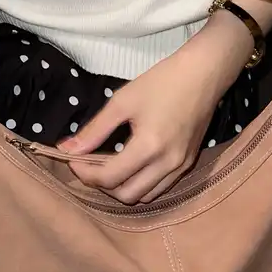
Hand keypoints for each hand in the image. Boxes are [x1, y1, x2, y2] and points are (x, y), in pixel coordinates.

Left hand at [59, 10, 254, 203]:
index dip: (85, 173)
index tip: (73, 159)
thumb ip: (94, 130)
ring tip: (109, 168)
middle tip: (89, 166)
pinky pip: (161, 188)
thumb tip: (67, 149)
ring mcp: (181, 167)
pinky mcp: (188, 164)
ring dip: (122, 188)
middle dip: (102, 185)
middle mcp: (167, 164)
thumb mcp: (122, 101)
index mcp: (149, 147)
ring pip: (145, 197)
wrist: (204, 74)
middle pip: (126, 195)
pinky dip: (142, 185)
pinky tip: (132, 167)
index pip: (109, 178)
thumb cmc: (162, 82)